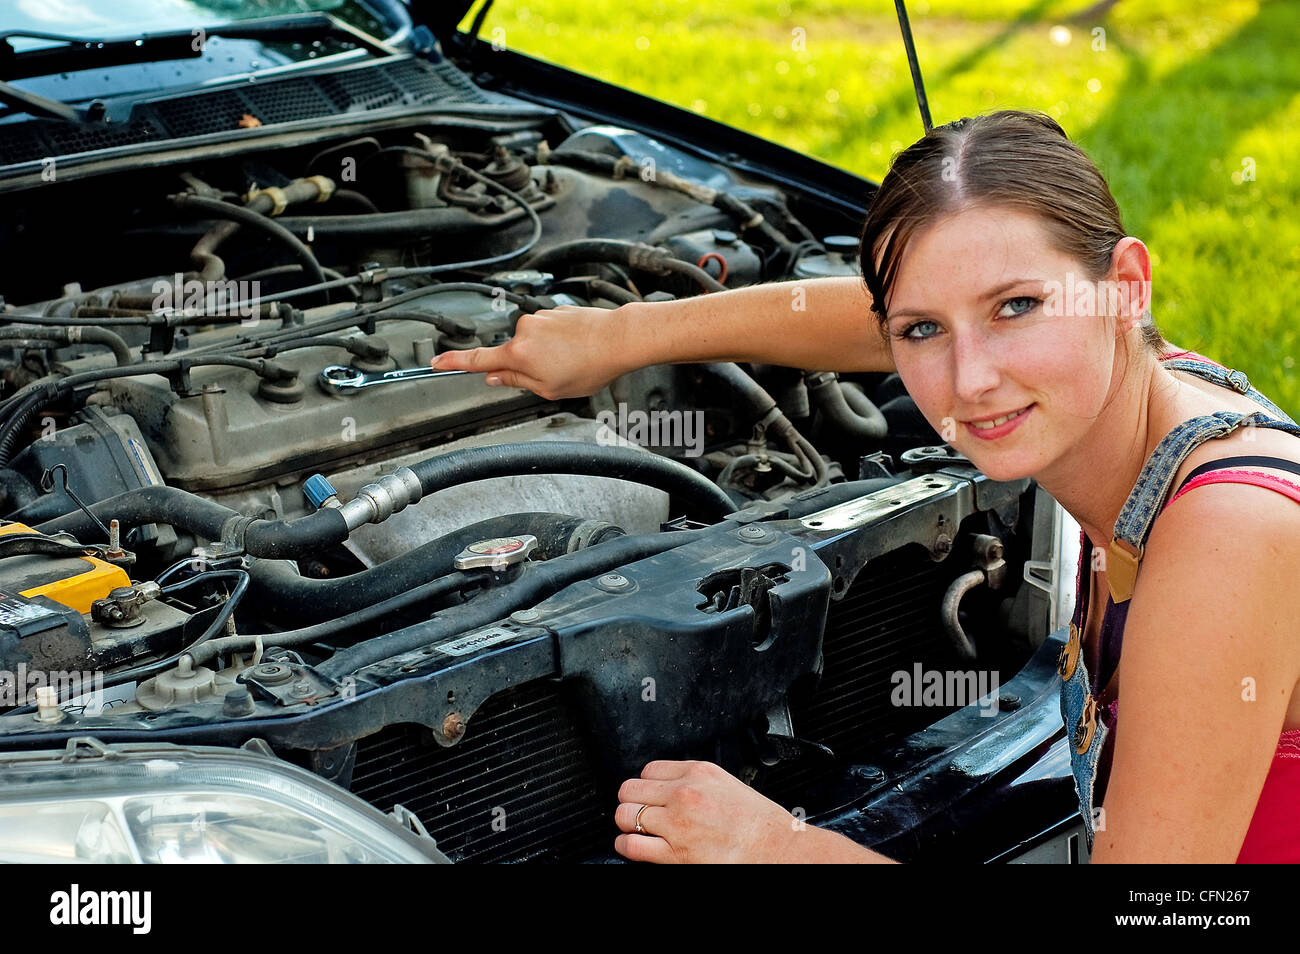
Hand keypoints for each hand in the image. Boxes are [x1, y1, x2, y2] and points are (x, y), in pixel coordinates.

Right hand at [429, 303, 633, 399]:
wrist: (618, 339)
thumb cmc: (590, 366)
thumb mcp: (549, 389)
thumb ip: (517, 382)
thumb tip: (494, 378)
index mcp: (518, 353)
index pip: (477, 360)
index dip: (453, 363)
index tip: (435, 362)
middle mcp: (524, 330)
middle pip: (512, 356)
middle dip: (527, 369)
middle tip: (555, 377)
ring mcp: (539, 318)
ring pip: (532, 346)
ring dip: (547, 357)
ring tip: (573, 363)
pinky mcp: (554, 312)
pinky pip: (547, 334)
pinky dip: (558, 345)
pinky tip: (578, 350)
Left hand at [613, 760, 805, 862]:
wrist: (775, 849)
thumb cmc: (758, 822)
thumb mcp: (726, 783)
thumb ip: (695, 780)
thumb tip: (669, 786)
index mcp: (698, 772)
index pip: (649, 769)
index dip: (646, 783)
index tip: (648, 793)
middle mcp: (684, 794)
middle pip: (631, 789)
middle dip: (631, 801)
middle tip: (636, 810)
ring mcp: (677, 823)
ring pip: (625, 815)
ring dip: (626, 823)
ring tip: (634, 829)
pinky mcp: (674, 853)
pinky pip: (631, 846)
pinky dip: (625, 846)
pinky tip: (632, 845)